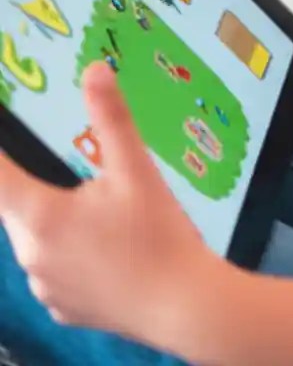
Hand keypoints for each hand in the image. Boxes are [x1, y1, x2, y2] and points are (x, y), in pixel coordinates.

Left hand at [0, 63, 225, 339]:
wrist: (186, 305)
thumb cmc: (160, 235)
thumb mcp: (137, 171)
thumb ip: (112, 119)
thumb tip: (95, 70)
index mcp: (39, 216)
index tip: (5, 150)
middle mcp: (30, 254)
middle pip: (18, 210)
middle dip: (41, 194)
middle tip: (90, 191)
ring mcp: (44, 287)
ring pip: (38, 244)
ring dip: (59, 229)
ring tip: (110, 227)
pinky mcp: (62, 310)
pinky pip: (56, 277)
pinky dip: (74, 263)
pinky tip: (111, 259)